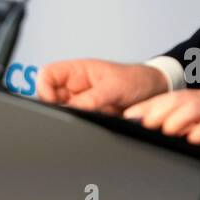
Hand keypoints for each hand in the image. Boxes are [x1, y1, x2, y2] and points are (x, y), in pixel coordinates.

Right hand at [36, 58, 170, 113]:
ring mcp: (83, 103)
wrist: (156, 91)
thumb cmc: (136, 78)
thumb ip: (93, 98)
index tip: (53, 102)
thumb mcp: (115, 86)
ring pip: (66, 114)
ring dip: (76, 119)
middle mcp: (76, 88)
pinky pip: (81, 124)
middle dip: (60, 109)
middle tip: (74, 115)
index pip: (47, 76)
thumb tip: (73, 109)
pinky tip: (100, 123)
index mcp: (77, 72)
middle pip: (51, 98)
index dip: (44, 88)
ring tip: (95, 117)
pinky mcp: (92, 117)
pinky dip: (87, 127)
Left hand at [122, 88, 199, 155]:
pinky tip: (194, 139)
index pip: (170, 98)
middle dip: (154, 109)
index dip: (148, 105)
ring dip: (175, 118)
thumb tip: (167, 130)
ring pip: (195, 109)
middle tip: (136, 121)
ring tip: (161, 129)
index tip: (127, 114)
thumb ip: (194, 120)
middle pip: (178, 100)